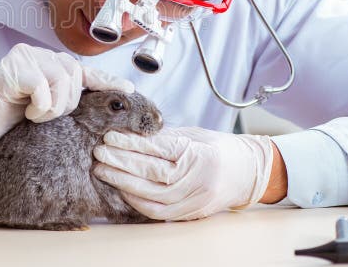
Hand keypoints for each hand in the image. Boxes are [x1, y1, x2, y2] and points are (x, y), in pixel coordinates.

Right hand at [0, 43, 134, 159]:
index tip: (128, 90)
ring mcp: (22, 58)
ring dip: (53, 107)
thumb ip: (64, 97)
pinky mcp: (12, 70)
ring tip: (34, 115)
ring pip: (62, 79)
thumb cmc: (5, 122)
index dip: (105, 80)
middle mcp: (35, 53)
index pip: (82, 69)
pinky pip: (43, 86)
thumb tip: (101, 101)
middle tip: (44, 116)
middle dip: (67, 103)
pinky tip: (24, 112)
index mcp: (44, 61)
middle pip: (75, 74)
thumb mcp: (42, 109)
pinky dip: (39, 106)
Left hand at [91, 126, 273, 220]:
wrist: (248, 172)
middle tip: (99, 153)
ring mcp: (195, 199)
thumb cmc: (218, 148)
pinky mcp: (191, 213)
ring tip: (103, 170)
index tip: (109, 137)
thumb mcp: (193, 135)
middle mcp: (198, 179)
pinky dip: (136, 201)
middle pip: (151, 173)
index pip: (158, 149)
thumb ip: (163, 137)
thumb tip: (129, 134)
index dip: (130, 144)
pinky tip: (121, 189)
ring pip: (151, 195)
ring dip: (123, 182)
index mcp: (199, 153)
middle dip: (120, 162)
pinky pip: (158, 211)